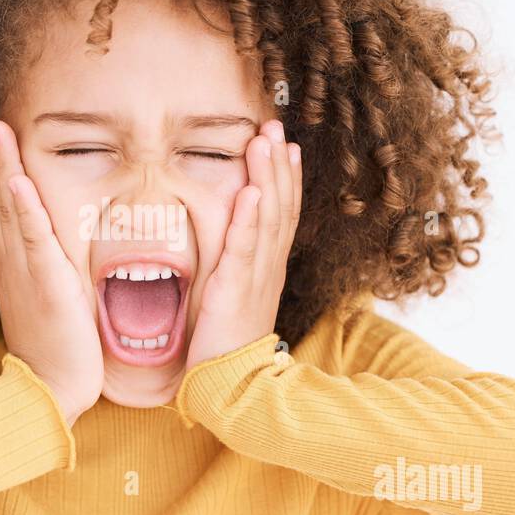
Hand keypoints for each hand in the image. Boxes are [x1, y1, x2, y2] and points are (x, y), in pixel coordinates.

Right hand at [0, 108, 103, 425]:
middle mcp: (10, 261)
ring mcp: (25, 270)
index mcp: (10, 262)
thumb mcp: (44, 297)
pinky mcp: (47, 284)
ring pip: (7, 207)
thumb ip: (42, 267)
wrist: (52, 392)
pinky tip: (16, 180)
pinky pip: (34, 239)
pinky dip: (24, 207)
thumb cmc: (55, 348)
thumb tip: (47, 243)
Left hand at [184, 119, 300, 371]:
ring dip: (265, 176)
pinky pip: (244, 248)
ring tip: (263, 142)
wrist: (236, 389)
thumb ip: (240, 270)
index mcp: (269, 269)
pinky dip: (248, 217)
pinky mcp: (236, 291)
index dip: (285, 177)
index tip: (285, 143)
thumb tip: (235, 246)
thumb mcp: (239, 300)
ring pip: (265, 218)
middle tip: (274, 125)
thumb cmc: (229, 348)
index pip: (281, 213)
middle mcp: (268, 268)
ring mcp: (256, 278)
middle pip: (279, 206)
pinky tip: (250, 190)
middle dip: (277, 164)